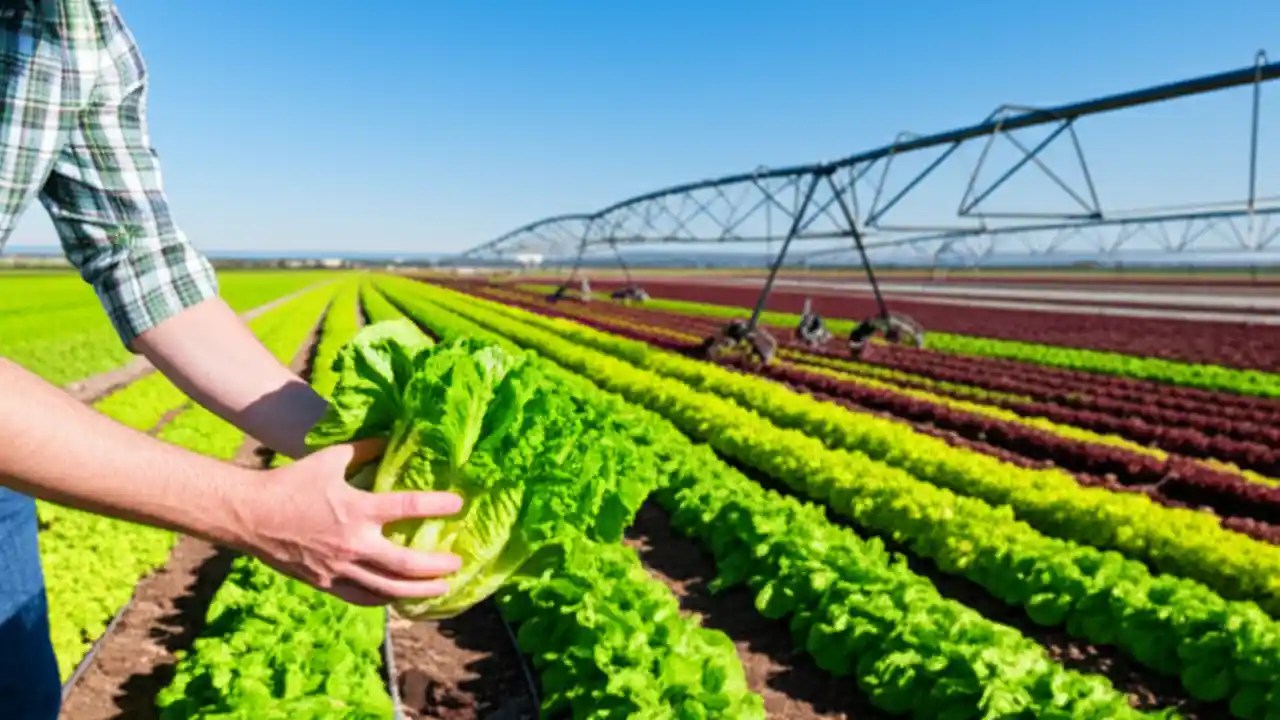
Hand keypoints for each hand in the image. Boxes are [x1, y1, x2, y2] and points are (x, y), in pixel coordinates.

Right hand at [232, 439, 463, 605]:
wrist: (251, 515)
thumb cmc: (291, 482)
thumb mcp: (331, 458)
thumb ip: (365, 451)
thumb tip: (391, 440)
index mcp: (357, 509)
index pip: (407, 508)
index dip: (437, 506)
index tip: (458, 504)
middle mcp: (353, 543)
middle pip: (405, 564)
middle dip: (436, 566)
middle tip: (458, 563)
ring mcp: (339, 567)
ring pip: (387, 589)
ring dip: (418, 590)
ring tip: (441, 589)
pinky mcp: (326, 582)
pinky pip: (362, 597)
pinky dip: (385, 599)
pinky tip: (400, 599)